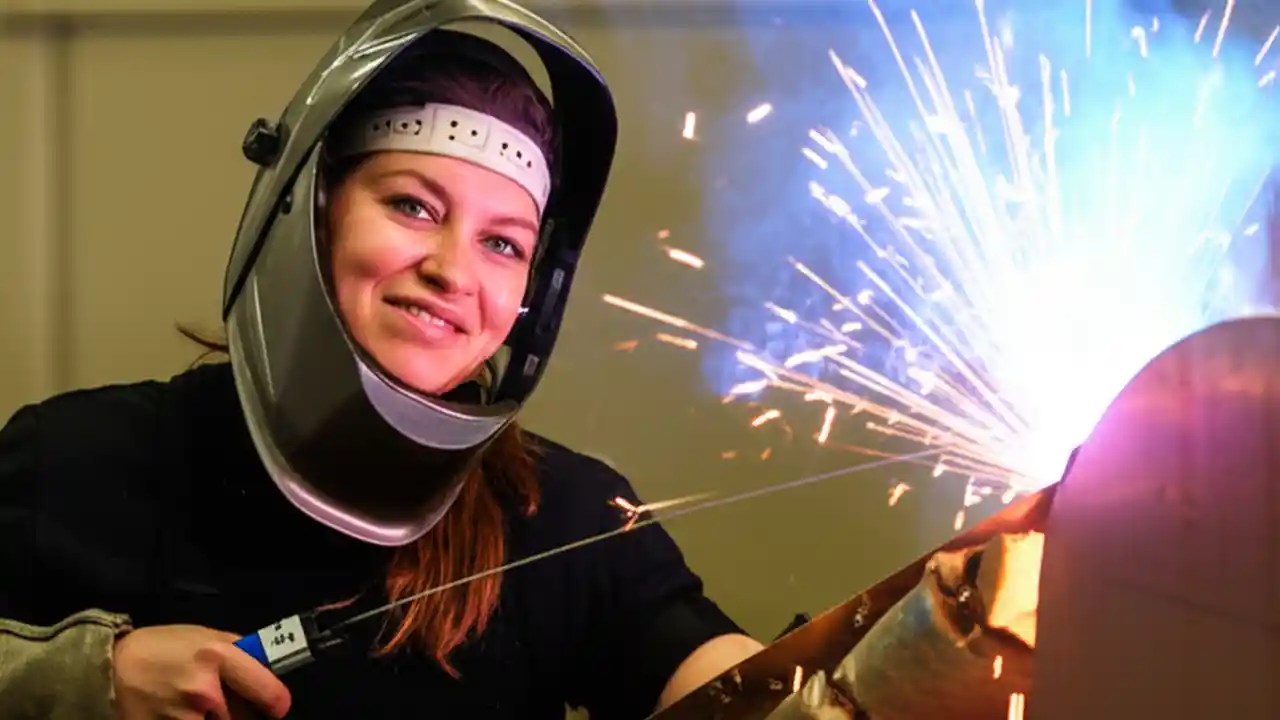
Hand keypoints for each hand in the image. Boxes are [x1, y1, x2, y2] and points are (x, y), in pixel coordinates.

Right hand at [112, 625, 291, 719]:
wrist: (108, 670)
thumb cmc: (163, 648)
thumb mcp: (205, 636)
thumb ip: (240, 654)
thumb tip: (270, 671)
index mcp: (217, 658)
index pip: (269, 694)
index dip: (276, 703)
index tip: (276, 706)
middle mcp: (203, 692)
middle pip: (245, 719)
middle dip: (240, 713)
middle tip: (223, 702)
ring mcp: (182, 719)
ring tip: (196, 707)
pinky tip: (179, 714)